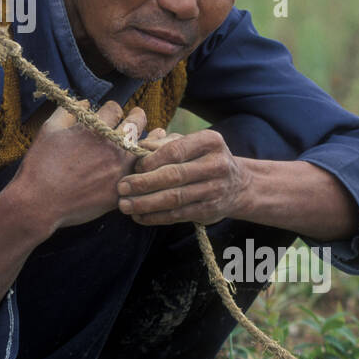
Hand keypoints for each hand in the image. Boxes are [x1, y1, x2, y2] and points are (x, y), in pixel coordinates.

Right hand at [12, 101, 147, 233]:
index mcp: (93, 129)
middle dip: (136, 117)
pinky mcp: (119, 190)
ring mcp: (118, 170)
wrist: (38, 202)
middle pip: (136, 123)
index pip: (114, 109)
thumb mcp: (49, 130)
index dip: (112, 108)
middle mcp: (110, 146)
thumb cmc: (40, 165)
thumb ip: (68, 112)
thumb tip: (85, 103)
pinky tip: (145, 164)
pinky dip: (144, 167)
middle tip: (136, 116)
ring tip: (150, 136)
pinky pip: (140, 175)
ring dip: (145, 140)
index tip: (111, 112)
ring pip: (144, 148)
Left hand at [117, 128, 249, 225]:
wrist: (237, 185)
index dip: (151, 160)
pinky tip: (139, 216)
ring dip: (146, 204)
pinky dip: (156, 217)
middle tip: (121, 188)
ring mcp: (215, 190)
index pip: (176, 150)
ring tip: (125, 205)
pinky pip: (178, 215)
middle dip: (144, 183)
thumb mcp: (190, 143)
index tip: (131, 167)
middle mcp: (217, 165)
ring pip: (175, 199)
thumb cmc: (202, 158)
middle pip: (174, 176)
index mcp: (210, 142)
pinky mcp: (210, 211)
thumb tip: (135, 147)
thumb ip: (163, 143)